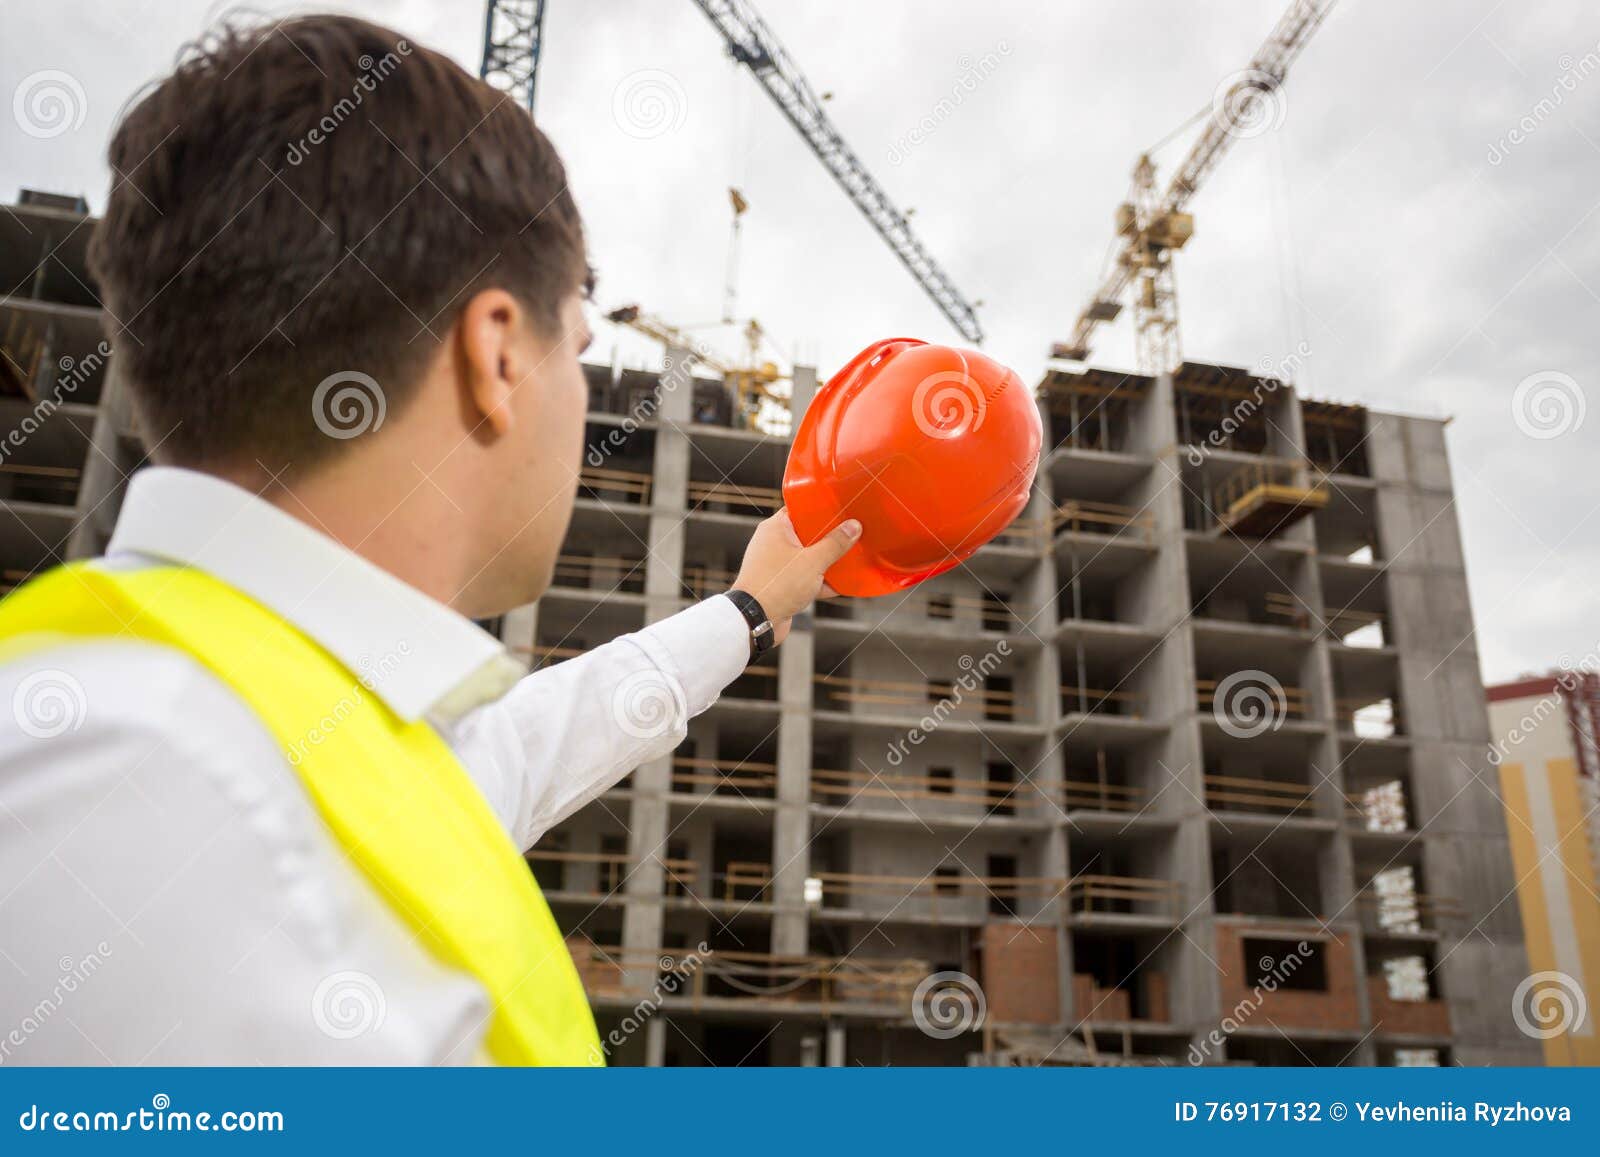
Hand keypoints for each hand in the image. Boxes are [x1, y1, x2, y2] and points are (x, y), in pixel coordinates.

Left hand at [731, 508, 860, 646]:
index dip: (822, 508)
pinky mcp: (781, 585)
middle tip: (852, 533)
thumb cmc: (776, 585)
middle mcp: (773, 544)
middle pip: (808, 535)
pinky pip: (805, 579)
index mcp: (776, 528)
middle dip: (830, 538)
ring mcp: (776, 566)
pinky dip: (821, 582)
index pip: (801, 509)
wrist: (754, 621)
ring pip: (808, 559)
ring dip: (828, 562)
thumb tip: (853, 527)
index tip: (842, 509)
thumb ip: (835, 544)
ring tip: (852, 559)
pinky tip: (842, 585)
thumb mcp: (813, 561)